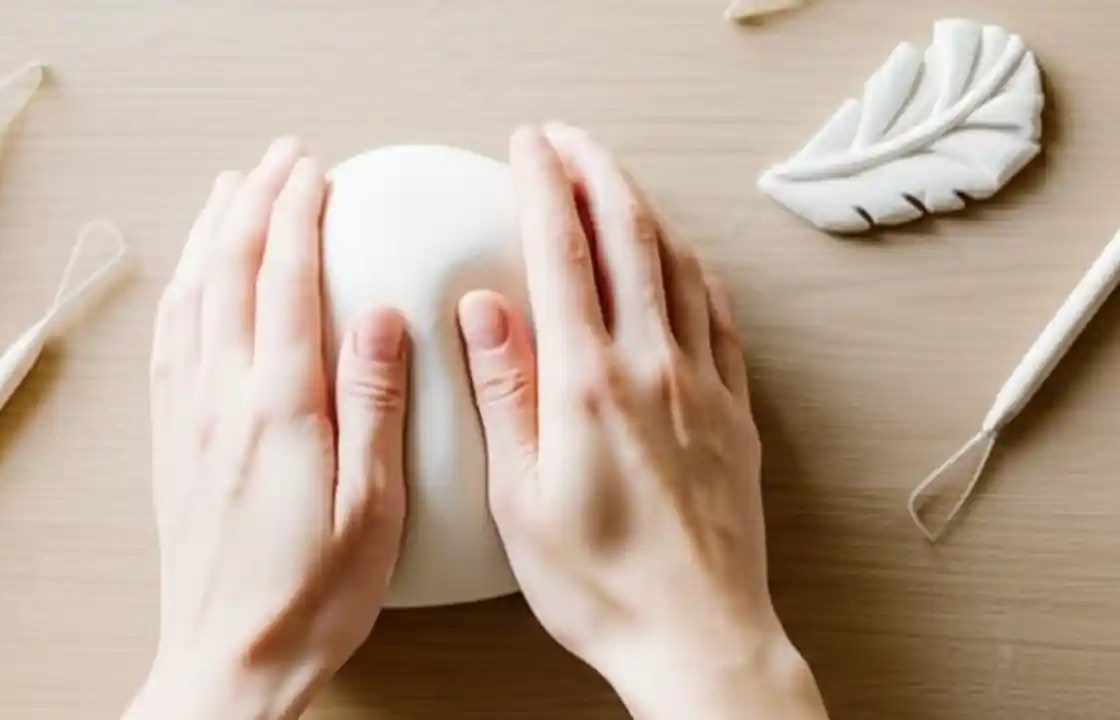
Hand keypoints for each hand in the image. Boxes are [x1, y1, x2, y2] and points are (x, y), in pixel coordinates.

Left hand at [128, 138, 409, 719]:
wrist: (230, 660)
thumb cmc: (311, 595)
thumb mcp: (372, 506)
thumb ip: (374, 402)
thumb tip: (382, 315)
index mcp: (280, 406)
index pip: (287, 280)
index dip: (300, 214)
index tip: (317, 171)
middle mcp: (222, 398)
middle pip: (232, 270)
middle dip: (256, 200)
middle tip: (282, 157)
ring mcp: (188, 417)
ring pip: (192, 296)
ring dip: (214, 231)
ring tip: (232, 189)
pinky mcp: (172, 441)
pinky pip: (168, 342)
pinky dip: (181, 290)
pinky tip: (190, 279)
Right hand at [458, 124, 826, 718]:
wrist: (698, 637)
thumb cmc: (601, 585)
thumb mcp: (520, 498)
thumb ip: (504, 392)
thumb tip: (481, 310)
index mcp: (587, 385)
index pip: (560, 254)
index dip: (541, 186)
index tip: (526, 146)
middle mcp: (651, 368)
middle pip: (627, 237)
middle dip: (595, 171)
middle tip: (568, 138)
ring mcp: (701, 384)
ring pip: (676, 265)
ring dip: (643, 207)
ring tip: (616, 178)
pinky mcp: (734, 411)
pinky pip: (718, 315)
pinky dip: (693, 268)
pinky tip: (681, 259)